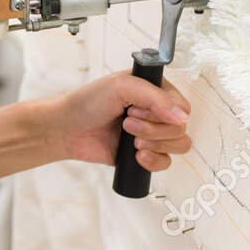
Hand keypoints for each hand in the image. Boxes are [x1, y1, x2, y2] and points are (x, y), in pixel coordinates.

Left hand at [50, 70, 192, 172]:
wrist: (66, 129)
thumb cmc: (88, 103)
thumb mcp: (120, 86)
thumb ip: (154, 97)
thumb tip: (182, 117)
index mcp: (155, 91)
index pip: (183, 106)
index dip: (164, 113)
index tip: (137, 109)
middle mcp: (156, 112)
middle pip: (180, 128)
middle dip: (154, 129)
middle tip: (127, 124)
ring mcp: (152, 133)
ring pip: (179, 145)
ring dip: (155, 144)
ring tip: (131, 139)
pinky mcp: (145, 153)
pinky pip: (166, 163)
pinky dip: (154, 161)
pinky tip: (137, 155)